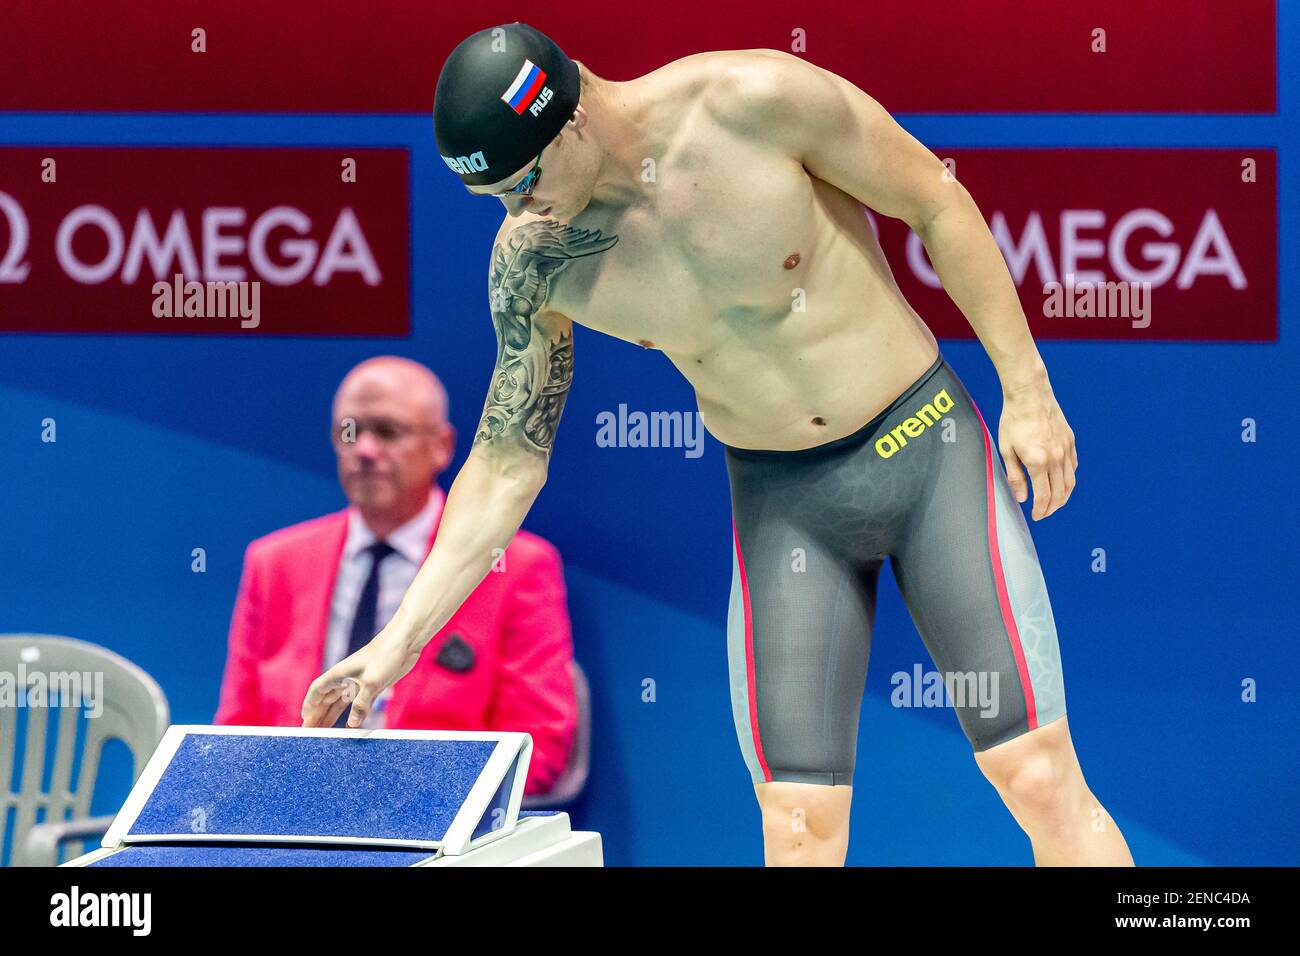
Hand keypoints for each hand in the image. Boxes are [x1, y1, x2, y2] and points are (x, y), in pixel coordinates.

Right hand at [300, 623, 423, 727]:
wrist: (404, 641)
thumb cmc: (385, 655)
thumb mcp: (372, 681)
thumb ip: (361, 704)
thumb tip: (351, 725)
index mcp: (339, 674)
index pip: (317, 690)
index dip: (309, 705)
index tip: (304, 720)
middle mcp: (346, 679)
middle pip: (325, 700)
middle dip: (317, 715)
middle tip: (310, 734)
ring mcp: (358, 683)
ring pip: (339, 703)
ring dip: (331, 717)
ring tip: (323, 732)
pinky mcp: (372, 687)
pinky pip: (357, 705)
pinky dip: (352, 715)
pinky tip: (349, 726)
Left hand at [998, 376, 1077, 520]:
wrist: (1030, 394)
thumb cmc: (1014, 420)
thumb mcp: (1006, 450)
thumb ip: (1015, 476)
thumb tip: (1022, 497)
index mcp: (1038, 462)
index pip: (1044, 496)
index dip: (1040, 510)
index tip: (1036, 515)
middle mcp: (1056, 458)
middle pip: (1060, 493)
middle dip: (1052, 508)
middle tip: (1044, 513)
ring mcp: (1066, 449)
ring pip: (1071, 482)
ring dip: (1064, 496)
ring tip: (1054, 503)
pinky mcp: (1070, 441)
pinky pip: (1073, 466)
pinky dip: (1069, 478)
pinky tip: (1061, 481)